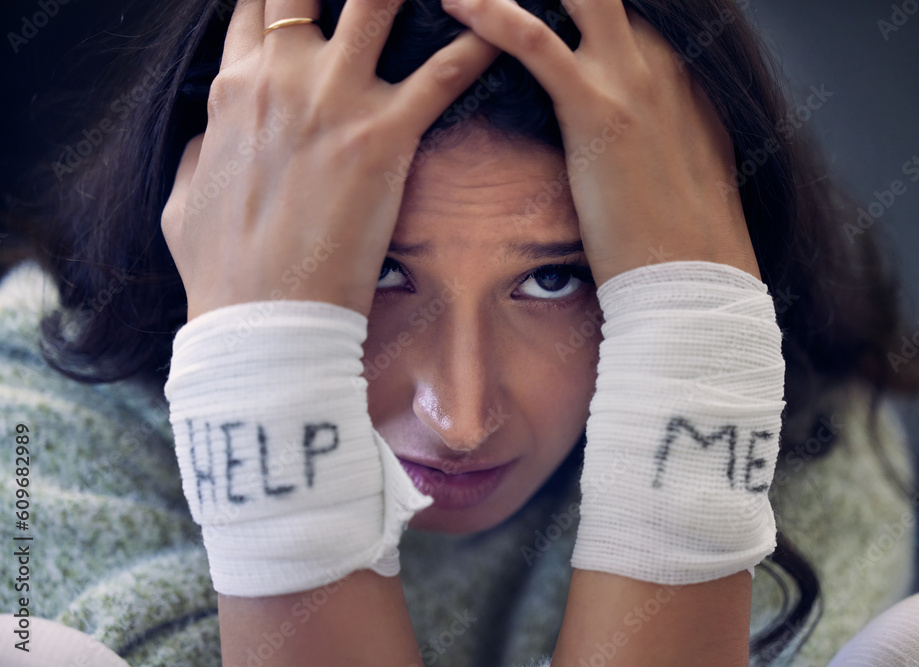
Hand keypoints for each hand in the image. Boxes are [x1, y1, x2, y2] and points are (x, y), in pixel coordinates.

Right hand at [161, 0, 499, 320]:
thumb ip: (198, 154)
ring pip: (376, 1)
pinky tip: (506, 25)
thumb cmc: (223, 273)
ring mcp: (334, 100)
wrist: (262, 322)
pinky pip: (445, 72)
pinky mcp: (383, 137)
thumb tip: (207, 138)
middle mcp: (282, 77)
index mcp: (234, 90)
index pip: (257, 6)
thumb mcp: (182, 204)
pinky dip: (482, 43)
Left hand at [439, 0, 759, 285]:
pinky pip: (538, 44)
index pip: (629, 9)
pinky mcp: (598, 111)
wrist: (694, 278)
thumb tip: (634, 124)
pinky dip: (494, 17)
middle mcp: (663, 61)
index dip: (587, 3)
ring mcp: (633, 80)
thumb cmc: (679, 232)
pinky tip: (460, 3)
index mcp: (681, 71)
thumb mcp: (681, 160)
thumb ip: (659, 123)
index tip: (553, 4)